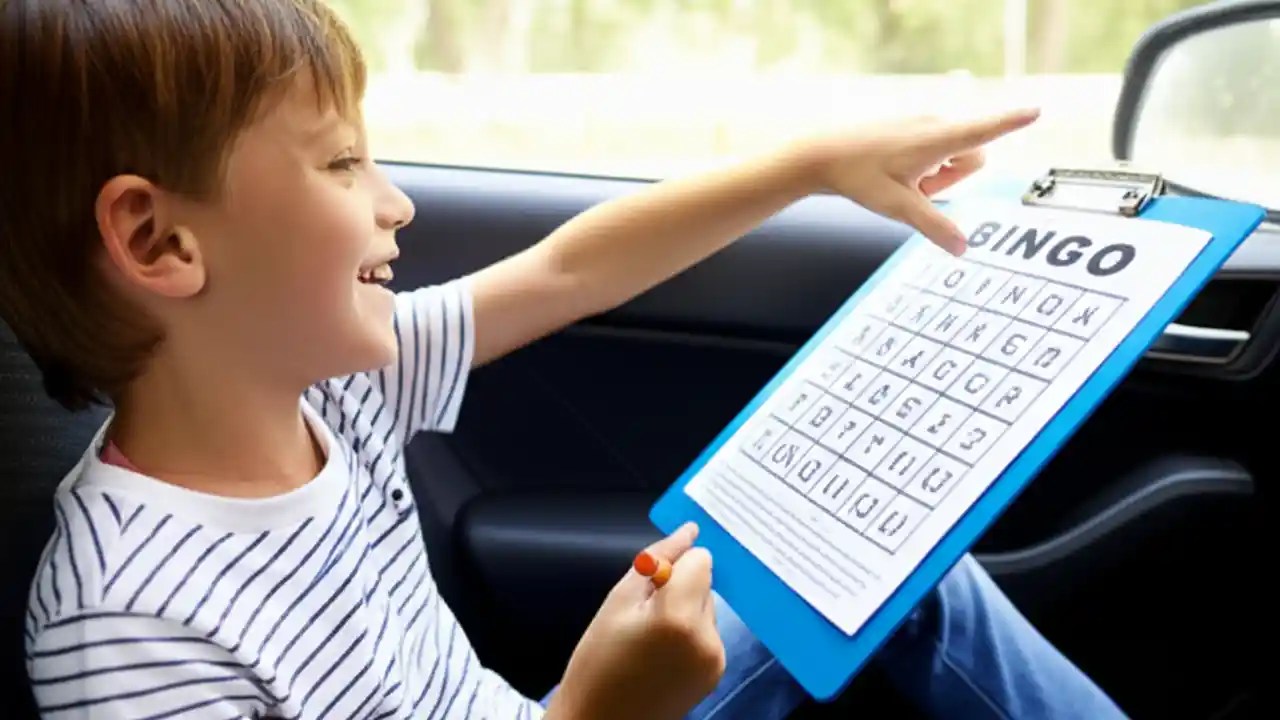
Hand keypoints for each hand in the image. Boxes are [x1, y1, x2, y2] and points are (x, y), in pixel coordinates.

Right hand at [547, 522, 723, 719]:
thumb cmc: (597, 662)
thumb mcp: (618, 601)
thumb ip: (657, 560)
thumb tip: (689, 530)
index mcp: (678, 617)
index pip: (700, 560)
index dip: (673, 567)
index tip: (649, 587)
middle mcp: (706, 637)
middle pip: (705, 582)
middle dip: (678, 589)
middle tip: (642, 618)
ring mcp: (714, 658)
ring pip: (707, 606)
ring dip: (684, 610)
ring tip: (650, 639)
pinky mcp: (716, 673)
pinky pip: (708, 632)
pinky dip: (690, 633)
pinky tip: (663, 654)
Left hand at [802, 108, 1040, 254]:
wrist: (822, 154)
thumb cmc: (859, 177)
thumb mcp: (899, 208)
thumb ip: (935, 227)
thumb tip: (964, 249)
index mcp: (937, 140)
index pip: (984, 131)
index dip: (1011, 122)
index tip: (1036, 110)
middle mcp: (935, 124)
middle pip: (972, 158)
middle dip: (954, 180)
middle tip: (919, 191)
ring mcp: (923, 123)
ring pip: (953, 156)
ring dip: (938, 175)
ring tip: (904, 181)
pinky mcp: (913, 126)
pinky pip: (935, 150)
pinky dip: (924, 167)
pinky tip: (895, 173)